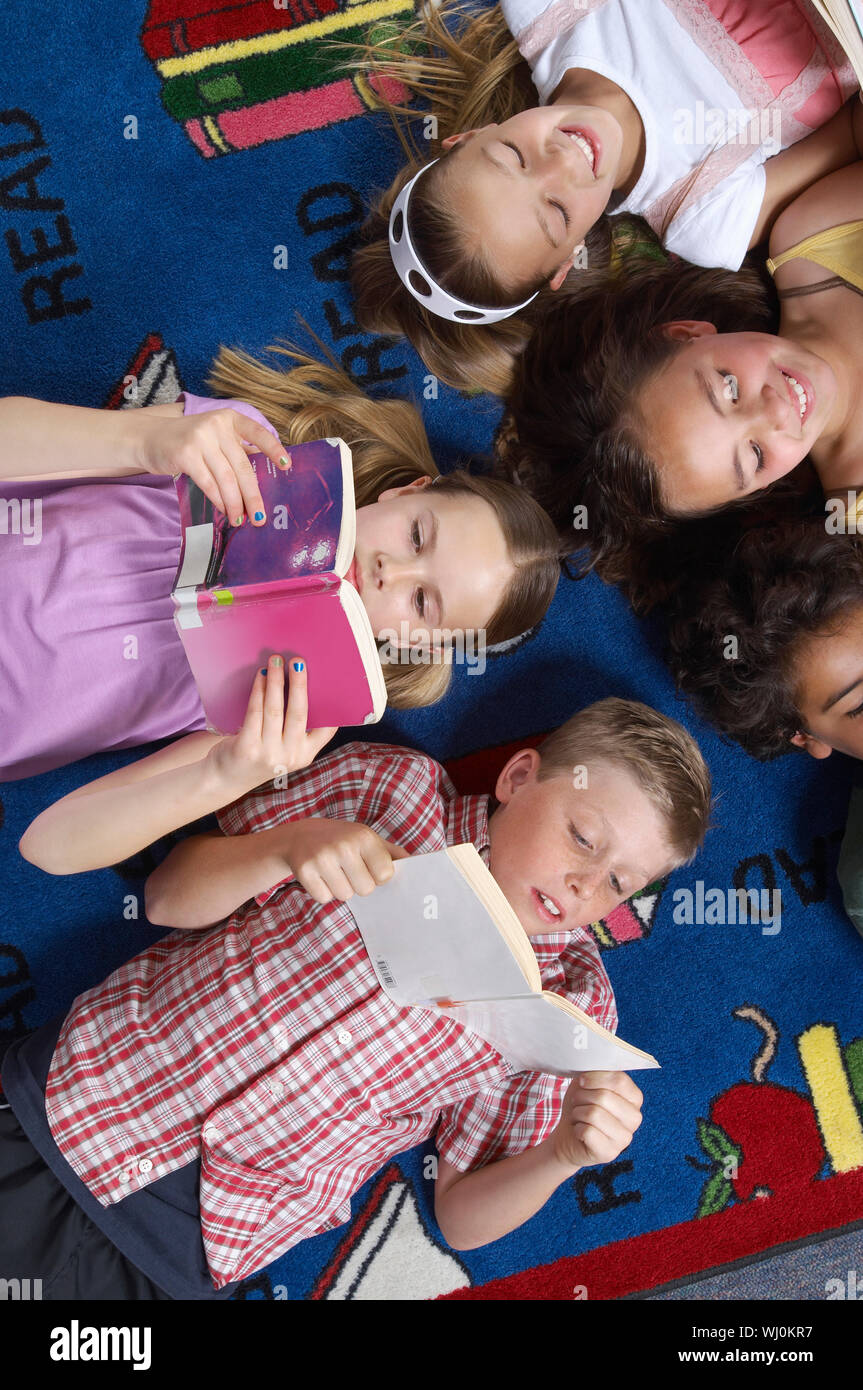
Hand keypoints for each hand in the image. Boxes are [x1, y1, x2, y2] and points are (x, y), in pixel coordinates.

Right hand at [135, 406, 290, 525]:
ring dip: (235, 503)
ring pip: (226, 478)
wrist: (149, 437)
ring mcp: (200, 438)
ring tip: (240, 519)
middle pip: (242, 466)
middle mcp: (217, 425)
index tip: (287, 466)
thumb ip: (236, 449)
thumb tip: (264, 476)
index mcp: (230, 418)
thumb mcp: (215, 436)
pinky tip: (224, 510)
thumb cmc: (189, 441)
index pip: (257, 432)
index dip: (273, 449)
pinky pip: (209, 483)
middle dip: (253, 495)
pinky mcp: (185, 454)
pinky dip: (218, 500)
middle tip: (260, 517)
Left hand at [206, 656, 335, 794]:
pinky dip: (259, 691)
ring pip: (275, 709)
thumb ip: (294, 729)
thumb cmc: (258, 755)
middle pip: (298, 712)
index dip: (330, 706)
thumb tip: (299, 685)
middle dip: (299, 683)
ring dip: (276, 681)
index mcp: (305, 755)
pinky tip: (260, 677)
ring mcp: (268, 754)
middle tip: (298, 661)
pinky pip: (255, 712)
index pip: (326, 730)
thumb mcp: (284, 749)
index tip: (330, 682)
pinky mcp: (247, 748)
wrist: (225, 779)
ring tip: (275, 661)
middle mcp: (290, 757)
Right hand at [279, 817, 409, 903]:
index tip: (369, 867)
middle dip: (359, 884)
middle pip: (365, 889)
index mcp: (364, 837)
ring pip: (345, 896)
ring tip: (333, 871)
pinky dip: (323, 891)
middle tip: (348, 869)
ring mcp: (322, 858)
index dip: (378, 876)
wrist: (300, 835)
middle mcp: (344, 846)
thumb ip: (392, 853)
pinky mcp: (304, 871)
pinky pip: (324, 898)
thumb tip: (419, 865)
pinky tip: (320, 875)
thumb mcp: (367, 838)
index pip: (385, 875)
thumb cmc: (342, 839)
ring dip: (340, 888)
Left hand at [551, 1071, 642, 1170]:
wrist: (569, 1135)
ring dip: (578, 1112)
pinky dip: (577, 1129)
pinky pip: (588, 1132)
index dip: (596, 1078)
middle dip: (582, 1096)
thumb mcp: (588, 1083)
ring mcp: (625, 1139)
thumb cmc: (582, 1105)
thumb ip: (597, 1071)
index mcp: (634, 1098)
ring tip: (579, 1116)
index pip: (620, 1080)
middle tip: (577, 1102)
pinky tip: (580, 1132)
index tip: (582, 1081)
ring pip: (594, 1114)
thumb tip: (596, 1056)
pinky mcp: (610, 1153)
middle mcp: (635, 1119)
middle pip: (604, 1097)